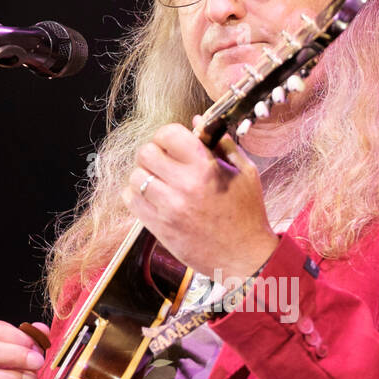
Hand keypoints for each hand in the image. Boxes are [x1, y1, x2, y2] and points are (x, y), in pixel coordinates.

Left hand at [120, 121, 279, 281]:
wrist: (245, 257)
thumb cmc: (247, 213)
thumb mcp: (245, 172)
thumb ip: (221, 144)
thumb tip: (197, 121)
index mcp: (205, 167)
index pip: (168, 134)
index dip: (167, 136)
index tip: (172, 144)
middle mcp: (184, 185)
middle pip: (145, 153)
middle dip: (154, 154)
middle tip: (164, 163)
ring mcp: (168, 208)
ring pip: (135, 177)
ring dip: (145, 176)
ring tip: (159, 183)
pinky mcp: (159, 227)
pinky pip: (130, 200)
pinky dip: (137, 195)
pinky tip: (153, 198)